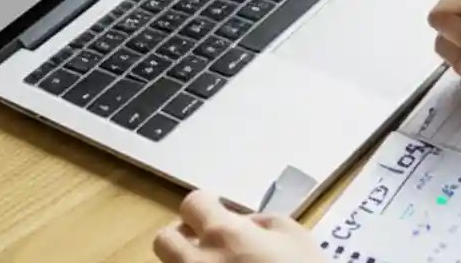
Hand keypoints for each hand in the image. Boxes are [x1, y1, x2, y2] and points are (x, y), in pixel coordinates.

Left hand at [153, 190, 323, 262]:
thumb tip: (243, 222)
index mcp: (224, 235)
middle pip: (164, 240)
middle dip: (182, 237)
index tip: (217, 211)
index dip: (205, 205)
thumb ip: (262, 222)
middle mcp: (198, 262)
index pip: (192, 203)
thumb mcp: (295, 237)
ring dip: (189, 262)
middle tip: (206, 242)